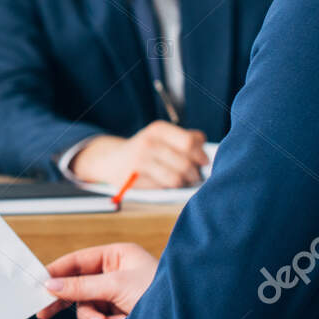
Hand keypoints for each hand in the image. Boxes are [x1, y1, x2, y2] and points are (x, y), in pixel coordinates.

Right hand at [36, 242, 158, 318]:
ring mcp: (118, 295)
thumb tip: (51, 284)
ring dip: (91, 317)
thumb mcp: (116, 286)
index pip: (78, 261)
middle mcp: (116, 273)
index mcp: (117, 256)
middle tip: (43, 312)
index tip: (38, 283)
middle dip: (67, 298)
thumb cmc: (160, 293)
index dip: (57, 271)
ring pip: (87, 305)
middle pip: (79, 284)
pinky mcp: (121, 315)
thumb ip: (82, 286)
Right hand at [71, 121, 207, 188]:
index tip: (204, 162)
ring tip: (183, 181)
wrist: (112, 160)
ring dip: (184, 183)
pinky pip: (163, 188)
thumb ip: (185, 140)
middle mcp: (149, 143)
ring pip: (176, 179)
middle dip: (195, 174)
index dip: (201, 155)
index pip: (190, 142)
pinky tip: (167, 184)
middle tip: (195, 177)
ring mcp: (140, 162)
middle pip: (185, 163)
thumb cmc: (145, 149)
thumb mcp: (162, 137)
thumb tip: (206, 153)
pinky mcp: (136, 179)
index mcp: (158, 129)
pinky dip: (169, 189)